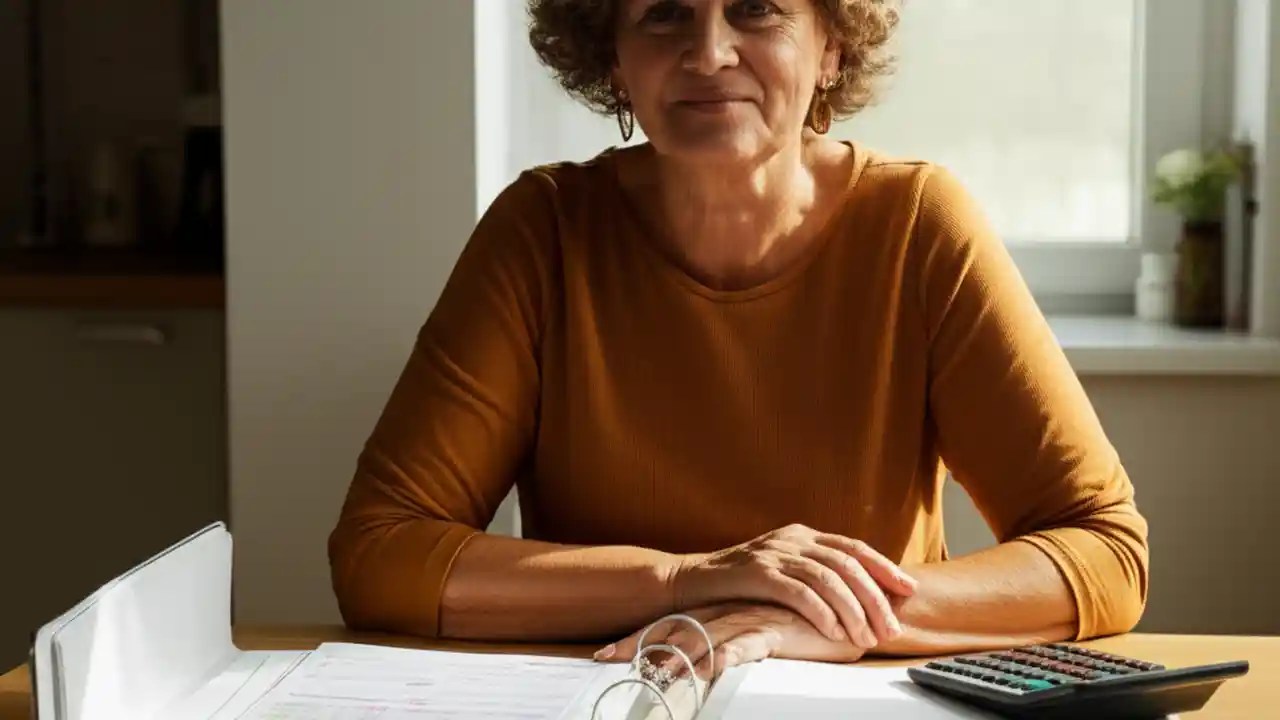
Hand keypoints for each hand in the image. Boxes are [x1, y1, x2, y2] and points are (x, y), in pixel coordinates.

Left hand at [597, 603, 864, 677]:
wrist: (855, 610)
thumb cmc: (809, 623)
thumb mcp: (767, 631)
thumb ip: (740, 636)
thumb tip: (707, 658)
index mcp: (727, 609)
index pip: (674, 622)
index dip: (641, 636)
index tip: (607, 653)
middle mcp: (734, 609)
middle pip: (677, 627)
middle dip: (640, 644)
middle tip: (606, 657)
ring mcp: (754, 616)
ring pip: (705, 637)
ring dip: (676, 658)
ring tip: (649, 676)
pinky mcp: (778, 627)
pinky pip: (747, 644)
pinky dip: (727, 656)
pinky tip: (708, 669)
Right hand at [668, 524, 915, 648]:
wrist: (689, 582)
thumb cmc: (739, 584)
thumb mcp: (781, 570)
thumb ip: (813, 574)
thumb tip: (859, 596)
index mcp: (802, 535)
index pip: (853, 548)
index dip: (884, 567)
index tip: (908, 590)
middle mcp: (792, 539)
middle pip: (847, 564)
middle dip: (875, 597)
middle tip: (891, 626)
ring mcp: (774, 553)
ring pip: (828, 578)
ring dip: (853, 610)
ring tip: (866, 637)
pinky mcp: (757, 572)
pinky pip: (798, 591)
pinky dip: (821, 612)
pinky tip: (834, 631)